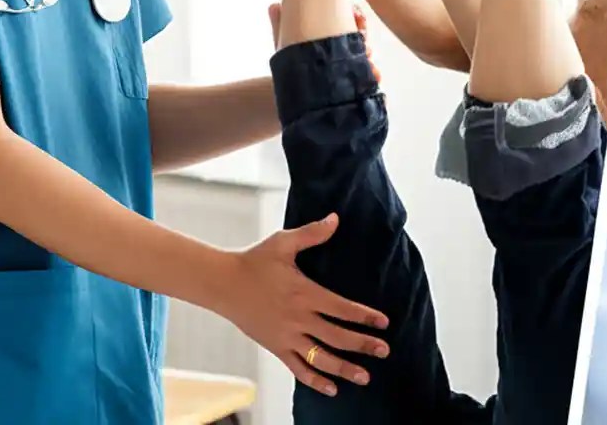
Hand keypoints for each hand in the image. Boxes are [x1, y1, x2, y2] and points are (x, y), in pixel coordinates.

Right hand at [214, 214, 390, 396]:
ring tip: (365, 377)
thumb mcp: (283, 243)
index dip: (365, 317)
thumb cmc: (254, 260)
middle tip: (385, 351)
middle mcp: (298, 318)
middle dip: (363, 345)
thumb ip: (312, 233)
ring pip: (320, 358)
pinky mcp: (275, 346)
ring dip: (344, 368)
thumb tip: (336, 218)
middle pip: (337, 336)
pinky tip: (332, 389)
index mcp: (304, 293)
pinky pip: (297, 368)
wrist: (222, 284)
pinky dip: (315, 380)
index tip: (384, 323)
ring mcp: (286, 336)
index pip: (342, 308)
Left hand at [269, 3, 382, 81]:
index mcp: (335, 36)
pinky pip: (368, 81)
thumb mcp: (287, 43)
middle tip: (361, 35)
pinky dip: (374, 77)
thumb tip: (274, 5)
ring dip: (370, 56)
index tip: (355, 12)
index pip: (352, 21)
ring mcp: (353, 69)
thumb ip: (281, 25)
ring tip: (368, 56)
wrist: (291, 96)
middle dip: (364, 35)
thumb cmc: (294, 64)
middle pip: (363, 39)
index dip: (356, 15)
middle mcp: (347, 51)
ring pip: (367, 59)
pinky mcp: (355, 86)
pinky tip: (375, 75)